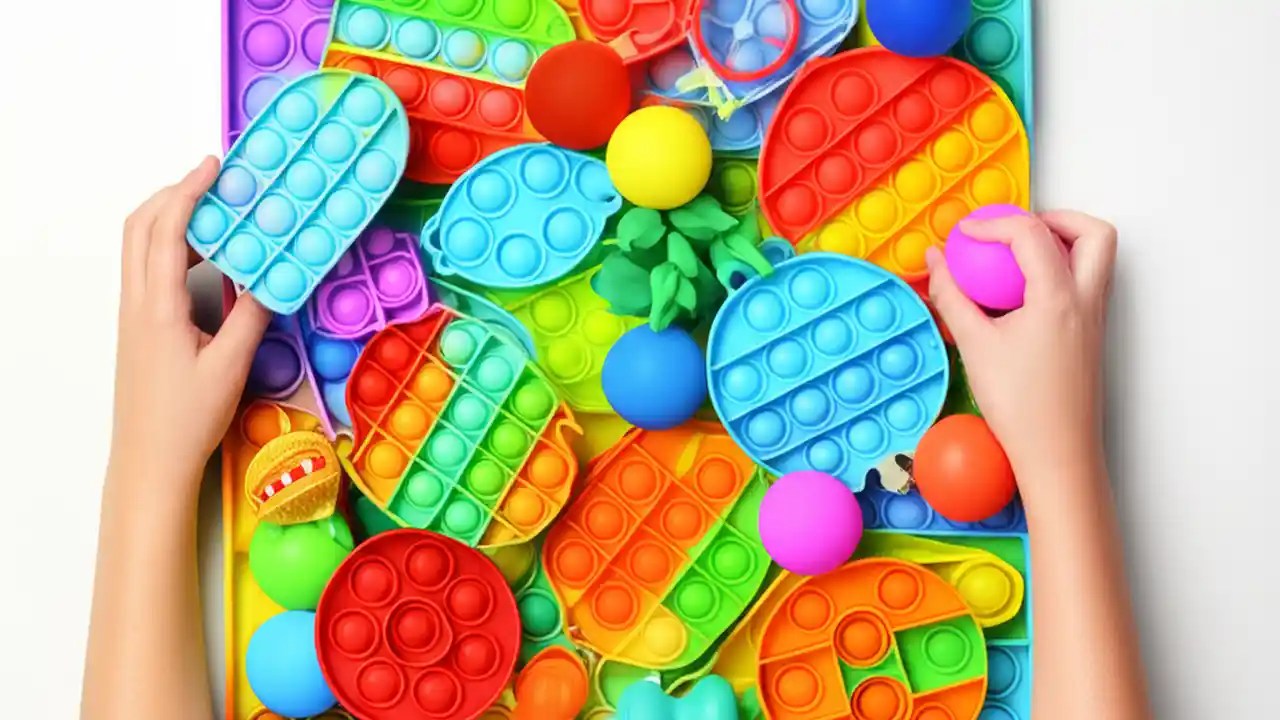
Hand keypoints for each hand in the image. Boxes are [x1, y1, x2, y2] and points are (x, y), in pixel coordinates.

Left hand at [110, 156, 270, 501]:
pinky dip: (171, 246)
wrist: (149, 461)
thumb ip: (252, 315)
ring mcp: (133, 314)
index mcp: (157, 306)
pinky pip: (147, 268)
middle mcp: (137, 302)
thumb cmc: (188, 420)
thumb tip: (274, 277)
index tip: (214, 167)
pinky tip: (205, 257)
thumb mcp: (231, 366)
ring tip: (215, 212)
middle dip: (173, 193)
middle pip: (140, 226)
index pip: (166, 231)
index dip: (189, 191)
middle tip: (213, 180)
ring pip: (140, 246)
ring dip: (171, 218)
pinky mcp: (139, 327)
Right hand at [925, 211, 1117, 495]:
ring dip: (1060, 245)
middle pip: (1093, 233)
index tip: (963, 235)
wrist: (1058, 454)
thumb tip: (935, 261)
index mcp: (1059, 296)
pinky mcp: (1090, 336)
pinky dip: (1056, 274)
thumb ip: (952, 296)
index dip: (993, 224)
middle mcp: (1087, 300)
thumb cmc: (1021, 406)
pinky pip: (1083, 285)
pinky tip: (1017, 299)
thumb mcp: (975, 344)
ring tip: (1014, 261)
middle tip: (1014, 231)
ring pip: (1095, 258)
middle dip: (1055, 219)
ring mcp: (1094, 319)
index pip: (1031, 234)